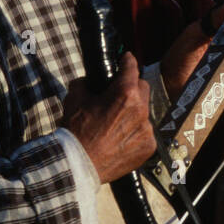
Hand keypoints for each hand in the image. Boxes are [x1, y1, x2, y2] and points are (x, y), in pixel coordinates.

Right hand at [61, 51, 155, 183]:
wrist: (78, 165)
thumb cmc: (76, 130)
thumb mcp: (75, 98)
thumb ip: (85, 83)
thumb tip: (90, 80)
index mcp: (125, 93)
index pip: (132, 68)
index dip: (127, 60)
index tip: (126, 58)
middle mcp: (141, 110)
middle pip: (142, 88)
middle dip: (132, 87)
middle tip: (119, 94)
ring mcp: (147, 130)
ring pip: (144, 112)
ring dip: (134, 112)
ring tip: (116, 122)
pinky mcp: (149, 147)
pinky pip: (145, 132)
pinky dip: (135, 132)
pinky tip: (120, 138)